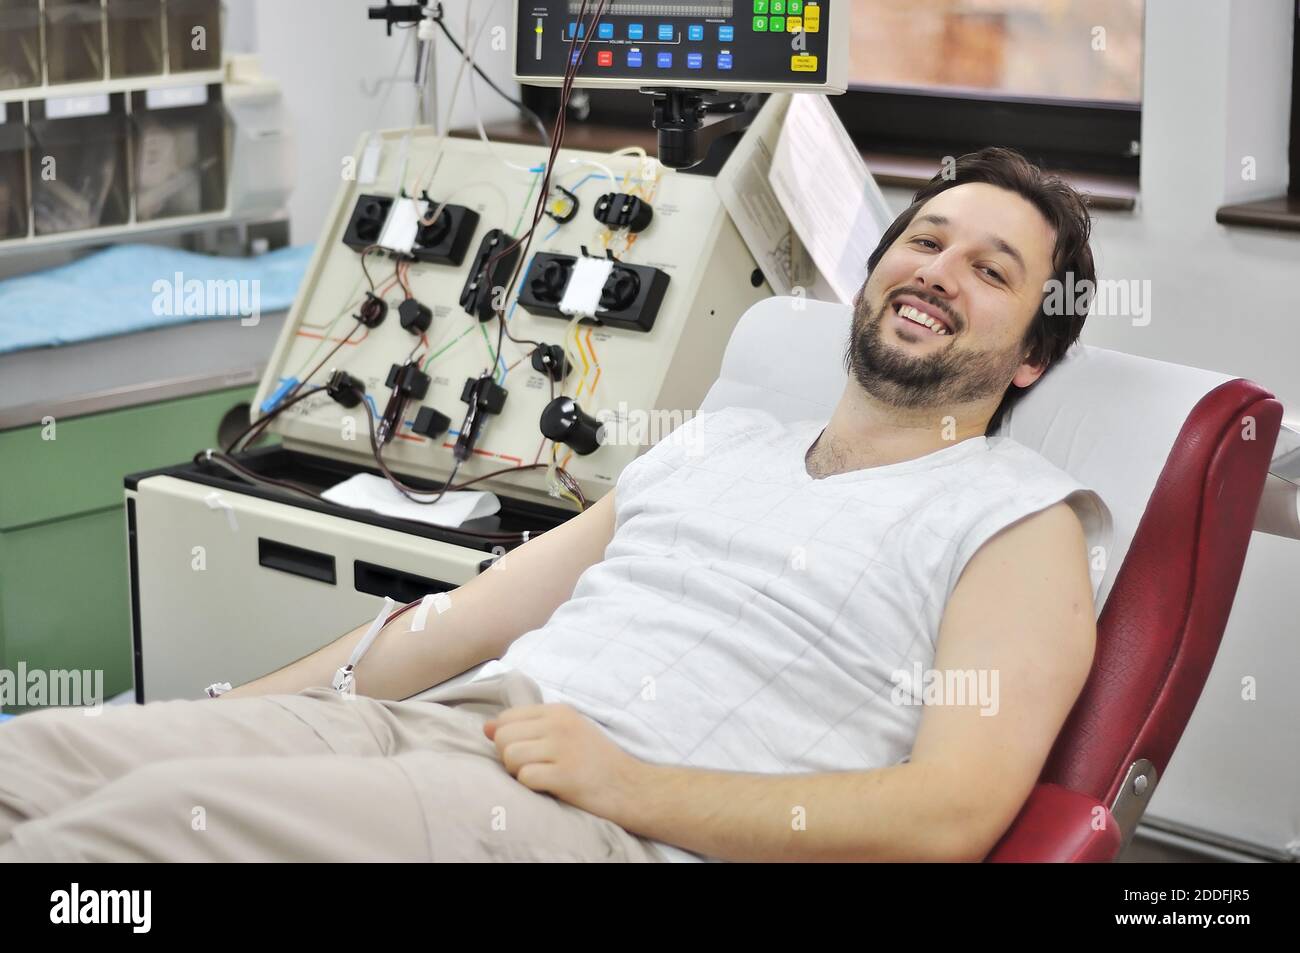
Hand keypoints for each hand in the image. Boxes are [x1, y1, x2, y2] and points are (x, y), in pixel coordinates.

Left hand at [484, 703, 643, 821]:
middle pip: (503, 737)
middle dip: (509, 758)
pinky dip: (530, 787)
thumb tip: (486, 727)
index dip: (507, 740)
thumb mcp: (566, 732)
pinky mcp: (565, 774)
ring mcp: (562, 748)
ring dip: (518, 773)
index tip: (528, 753)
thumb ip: (527, 726)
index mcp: (558, 711)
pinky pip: (524, 778)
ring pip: (509, 756)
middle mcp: (559, 724)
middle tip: (532, 768)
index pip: (506, 718)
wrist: (631, 787)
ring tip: (540, 777)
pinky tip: (549, 786)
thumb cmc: (596, 761)